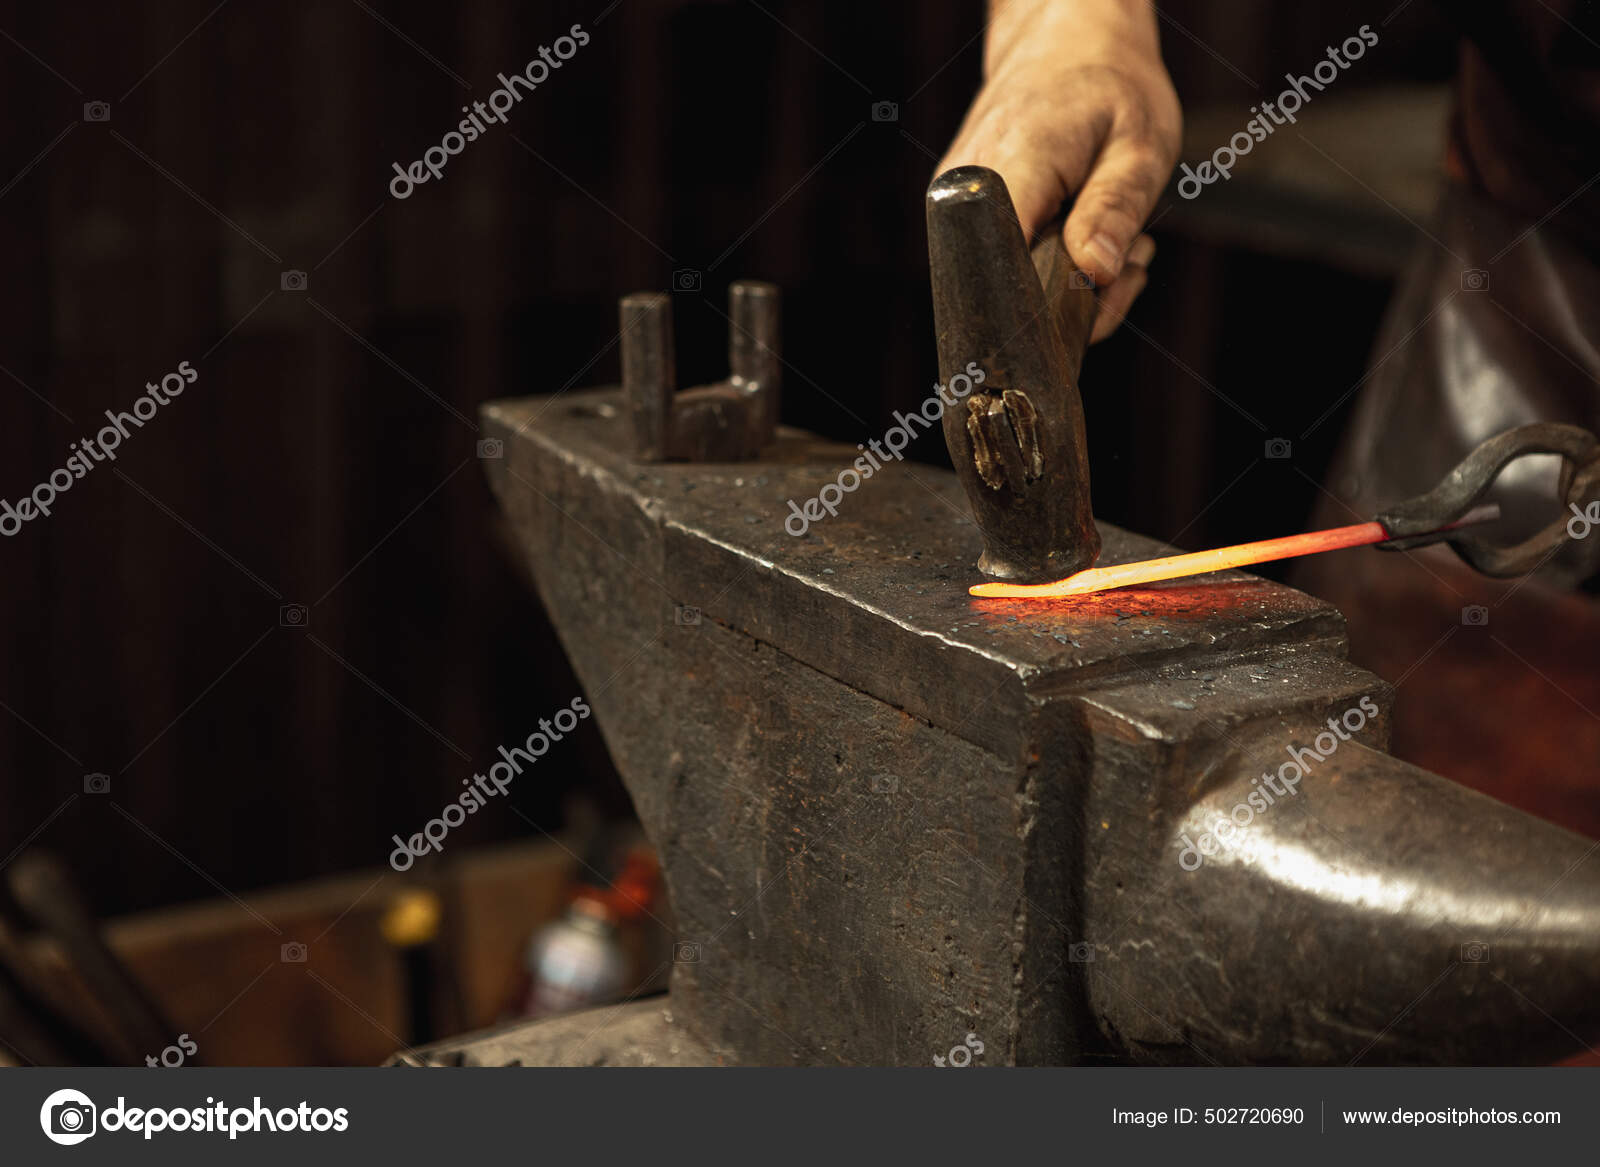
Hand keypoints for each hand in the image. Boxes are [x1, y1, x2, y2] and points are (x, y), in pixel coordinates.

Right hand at [937, 0, 1180, 340]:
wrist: (1063, 42)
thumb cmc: (1109, 85)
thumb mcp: (1139, 144)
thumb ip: (1115, 209)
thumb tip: (1096, 273)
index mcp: (1006, 171)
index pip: (1005, 273)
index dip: (1054, 305)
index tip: (1105, 284)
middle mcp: (961, 197)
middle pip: (1010, 294)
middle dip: (1080, 295)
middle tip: (1129, 254)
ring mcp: (953, 212)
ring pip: (1011, 289)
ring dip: (1074, 280)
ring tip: (1110, 231)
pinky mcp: (959, 222)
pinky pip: (1007, 271)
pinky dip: (1056, 266)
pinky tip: (1084, 232)